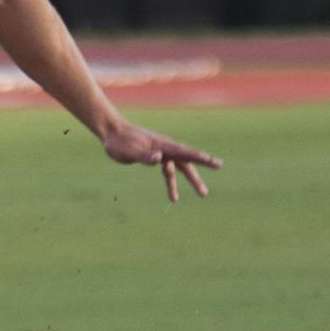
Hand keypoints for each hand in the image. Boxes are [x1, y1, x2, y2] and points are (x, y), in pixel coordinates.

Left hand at [100, 119, 220, 202]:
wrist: (112, 133)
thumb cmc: (120, 142)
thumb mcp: (130, 151)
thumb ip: (145, 155)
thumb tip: (160, 159)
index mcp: (163, 145)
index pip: (185, 153)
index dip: (201, 158)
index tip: (216, 163)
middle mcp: (165, 148)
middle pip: (186, 162)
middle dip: (197, 176)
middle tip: (207, 190)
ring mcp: (161, 152)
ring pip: (179, 168)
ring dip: (189, 181)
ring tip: (202, 194)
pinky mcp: (154, 157)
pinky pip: (167, 171)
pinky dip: (171, 182)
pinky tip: (173, 197)